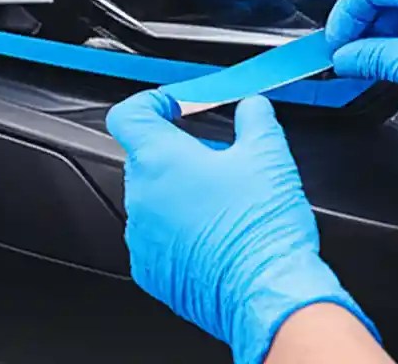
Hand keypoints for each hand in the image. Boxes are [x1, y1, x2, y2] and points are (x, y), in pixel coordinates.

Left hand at [106, 91, 377, 363]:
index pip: (128, 115)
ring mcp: (142, 237)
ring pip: (154, 199)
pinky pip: (158, 237)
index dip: (151, 104)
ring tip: (224, 201)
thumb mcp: (269, 156)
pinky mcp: (150, 270)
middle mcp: (141, 197)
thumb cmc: (261, 229)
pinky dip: (180, 230)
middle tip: (221, 158)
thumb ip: (255, 118)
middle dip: (181, 151)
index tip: (174, 107)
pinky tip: (216, 234)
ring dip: (181, 193)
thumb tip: (252, 108)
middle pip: (147, 157)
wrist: (266, 293)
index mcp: (160, 160)